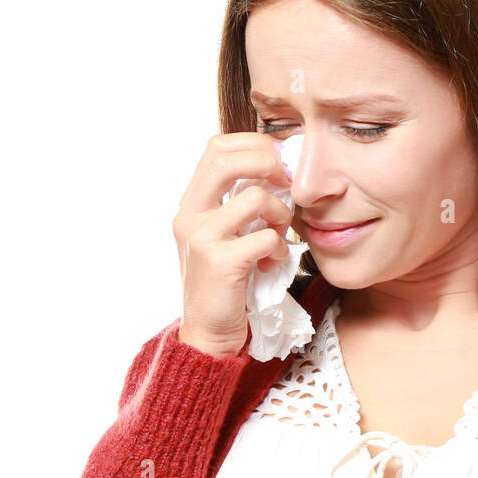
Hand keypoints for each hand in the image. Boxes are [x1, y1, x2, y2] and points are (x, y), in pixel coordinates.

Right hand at [173, 131, 294, 353]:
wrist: (209, 333)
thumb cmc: (227, 284)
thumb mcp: (227, 236)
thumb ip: (240, 205)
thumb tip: (279, 171)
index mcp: (191, 203)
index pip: (216, 147)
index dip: (253, 144)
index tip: (280, 159)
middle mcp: (189, 215)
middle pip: (226, 158)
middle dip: (267, 161)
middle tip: (289, 181)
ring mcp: (201, 237)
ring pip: (254, 197)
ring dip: (280, 214)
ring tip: (280, 236)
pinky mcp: (220, 262)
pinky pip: (265, 237)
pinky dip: (279, 248)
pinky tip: (272, 263)